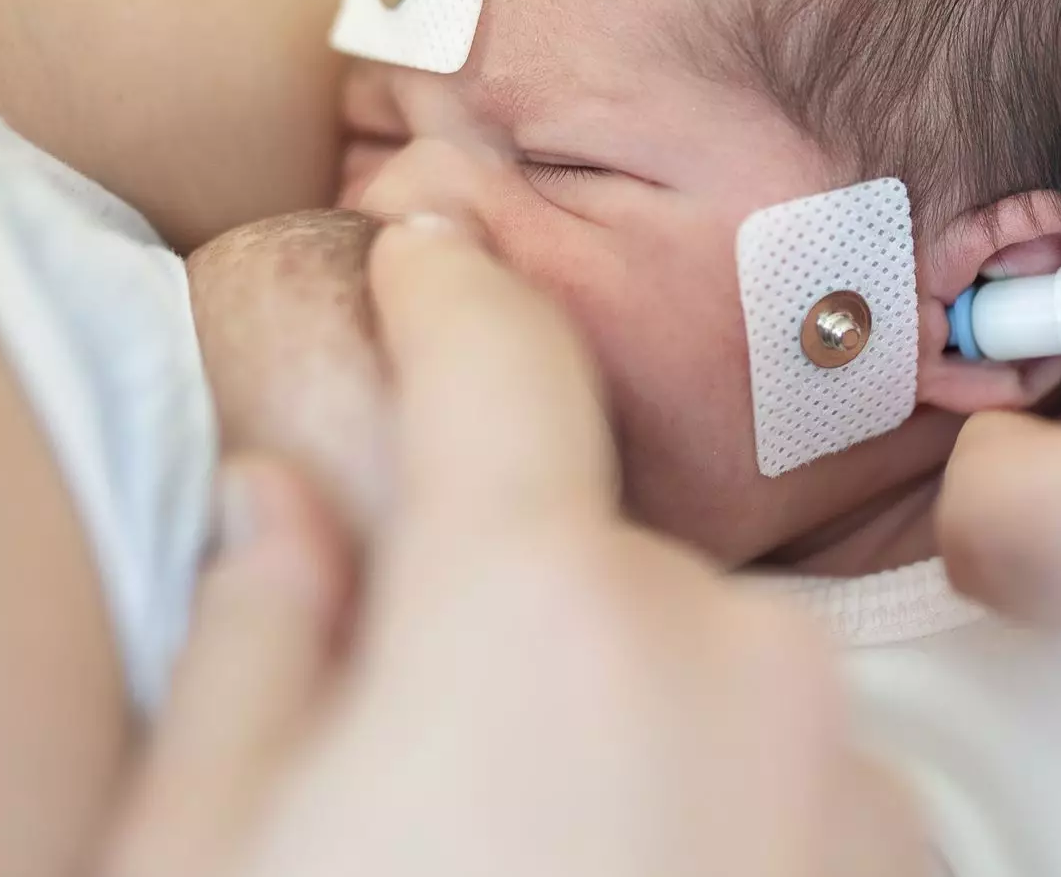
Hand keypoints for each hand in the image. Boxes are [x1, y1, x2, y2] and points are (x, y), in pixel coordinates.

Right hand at [105, 215, 921, 876]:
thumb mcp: (205, 856)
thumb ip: (263, 643)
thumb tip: (296, 501)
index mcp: (538, 612)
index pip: (500, 367)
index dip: (450, 292)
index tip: (428, 246)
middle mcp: (736, 663)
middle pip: (598, 567)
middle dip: (515, 619)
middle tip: (432, 772)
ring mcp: (855, 788)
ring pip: (707, 689)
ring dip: (624, 743)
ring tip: (537, 876)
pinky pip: (797, 802)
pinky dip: (721, 838)